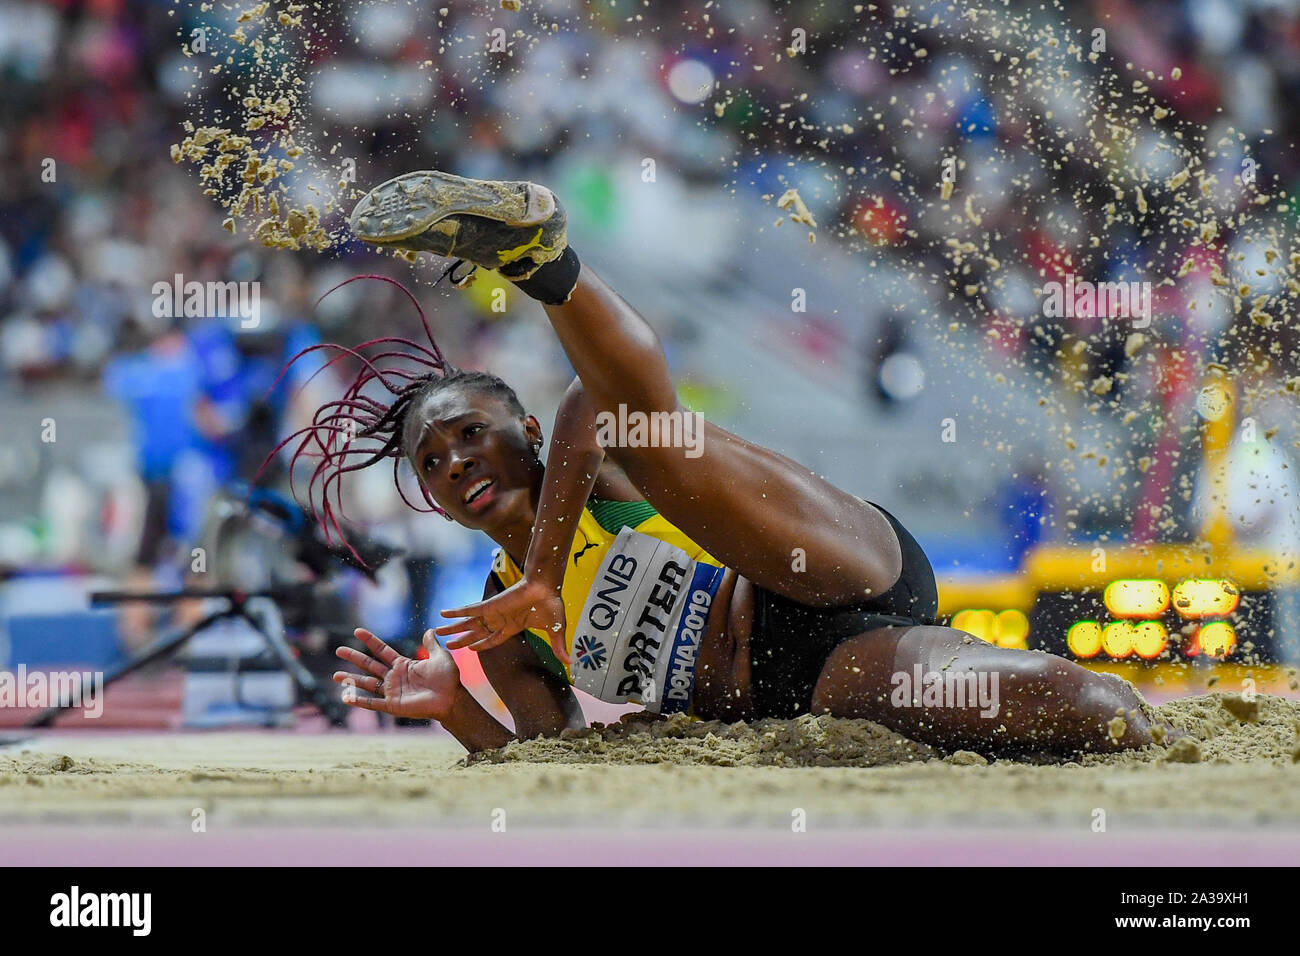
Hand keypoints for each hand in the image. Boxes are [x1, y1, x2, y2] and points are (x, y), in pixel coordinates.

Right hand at [333, 628, 460, 720]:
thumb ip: (431, 644)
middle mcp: (394, 677)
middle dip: (354, 657)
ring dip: (351, 680)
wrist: (451, 699)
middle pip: (369, 664)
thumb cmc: (447, 679)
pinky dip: (359, 701)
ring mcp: (392, 691)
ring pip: (367, 683)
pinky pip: (372, 703)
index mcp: (403, 665)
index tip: (357, 631)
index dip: (370, 641)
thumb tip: (429, 630)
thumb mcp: (440, 657)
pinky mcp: (393, 705)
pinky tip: (346, 697)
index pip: (382, 650)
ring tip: (335, 675)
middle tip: (338, 649)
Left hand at [435, 575, 568, 665]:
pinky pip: (468, 609)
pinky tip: (443, 613)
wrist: (547, 586)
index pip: (493, 640)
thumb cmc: (551, 604)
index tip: (470, 649)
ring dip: (453, 627)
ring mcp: (493, 612)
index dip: (481, 645)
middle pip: (475, 633)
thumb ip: (559, 646)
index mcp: (512, 626)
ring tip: (437, 631)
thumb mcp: (555, 629)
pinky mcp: (489, 604)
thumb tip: (571, 664)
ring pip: (468, 623)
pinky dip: (455, 612)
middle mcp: (499, 620)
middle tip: (448, 645)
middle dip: (461, 639)